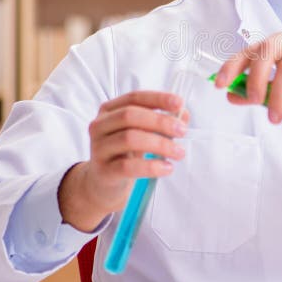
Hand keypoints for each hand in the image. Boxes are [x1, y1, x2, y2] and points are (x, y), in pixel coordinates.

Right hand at [58, 91, 188, 231]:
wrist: (103, 183)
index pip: (134, 98)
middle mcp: (100, 126)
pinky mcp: (103, 171)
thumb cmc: (125, 153)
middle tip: (182, 131)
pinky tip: (166, 168)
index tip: (179, 103)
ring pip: (130, 139)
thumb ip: (161, 122)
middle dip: (160, 121)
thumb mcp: (143, 133)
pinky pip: (128, 166)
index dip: (158, 98)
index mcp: (110, 110)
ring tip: (179, 152)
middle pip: (130, 116)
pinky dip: (151, 167)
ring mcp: (99, 148)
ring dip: (160, 144)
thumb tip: (182, 115)